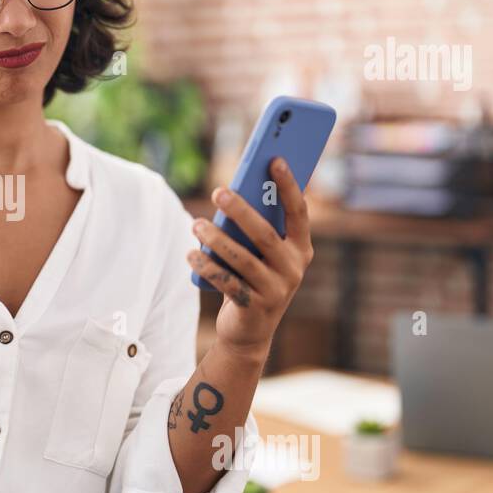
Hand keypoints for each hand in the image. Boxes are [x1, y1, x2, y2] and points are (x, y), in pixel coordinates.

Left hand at [186, 156, 313, 359]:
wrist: (250, 333)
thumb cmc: (252, 279)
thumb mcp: (259, 255)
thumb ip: (254, 230)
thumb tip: (229, 196)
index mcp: (301, 249)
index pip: (299, 213)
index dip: (289, 186)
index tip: (275, 160)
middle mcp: (294, 269)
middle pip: (265, 235)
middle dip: (241, 211)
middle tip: (218, 192)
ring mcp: (276, 290)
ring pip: (243, 259)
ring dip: (216, 239)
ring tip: (196, 224)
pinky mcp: (254, 308)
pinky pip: (227, 282)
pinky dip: (207, 267)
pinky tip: (191, 254)